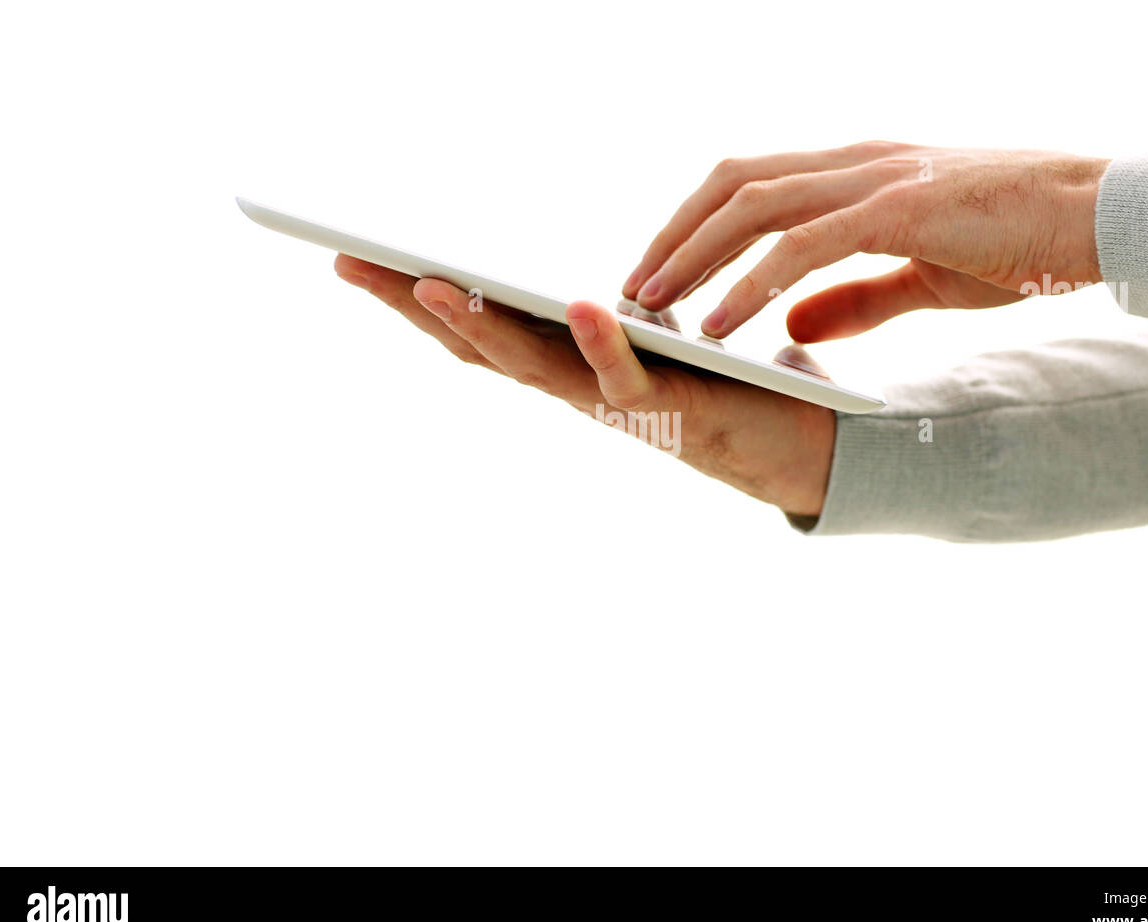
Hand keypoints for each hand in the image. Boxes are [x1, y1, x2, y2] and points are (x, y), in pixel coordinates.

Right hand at [333, 255, 837, 515]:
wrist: (799, 441)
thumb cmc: (722, 379)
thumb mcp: (648, 335)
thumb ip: (600, 317)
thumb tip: (559, 276)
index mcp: (567, 363)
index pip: (476, 325)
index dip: (414, 295)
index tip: (357, 253)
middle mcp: (578, 389)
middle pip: (478, 347)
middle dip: (411, 305)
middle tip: (347, 259)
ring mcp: (619, 405)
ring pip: (535, 368)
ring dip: (481, 327)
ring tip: (431, 278)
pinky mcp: (674, 411)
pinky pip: (629, 378)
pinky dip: (600, 345)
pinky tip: (580, 302)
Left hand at [621, 142, 1109, 340]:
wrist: (1102, 217)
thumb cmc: (1019, 242)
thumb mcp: (922, 276)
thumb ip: (854, 296)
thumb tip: (791, 322)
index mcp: (857, 174)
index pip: (752, 183)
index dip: (697, 222)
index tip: (660, 270)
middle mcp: (856, 165)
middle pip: (734, 184)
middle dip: (675, 235)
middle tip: (633, 288)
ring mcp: (876, 179)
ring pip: (755, 206)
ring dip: (694, 256)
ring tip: (651, 304)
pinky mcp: (901, 209)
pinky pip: (804, 245)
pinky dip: (750, 284)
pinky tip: (717, 324)